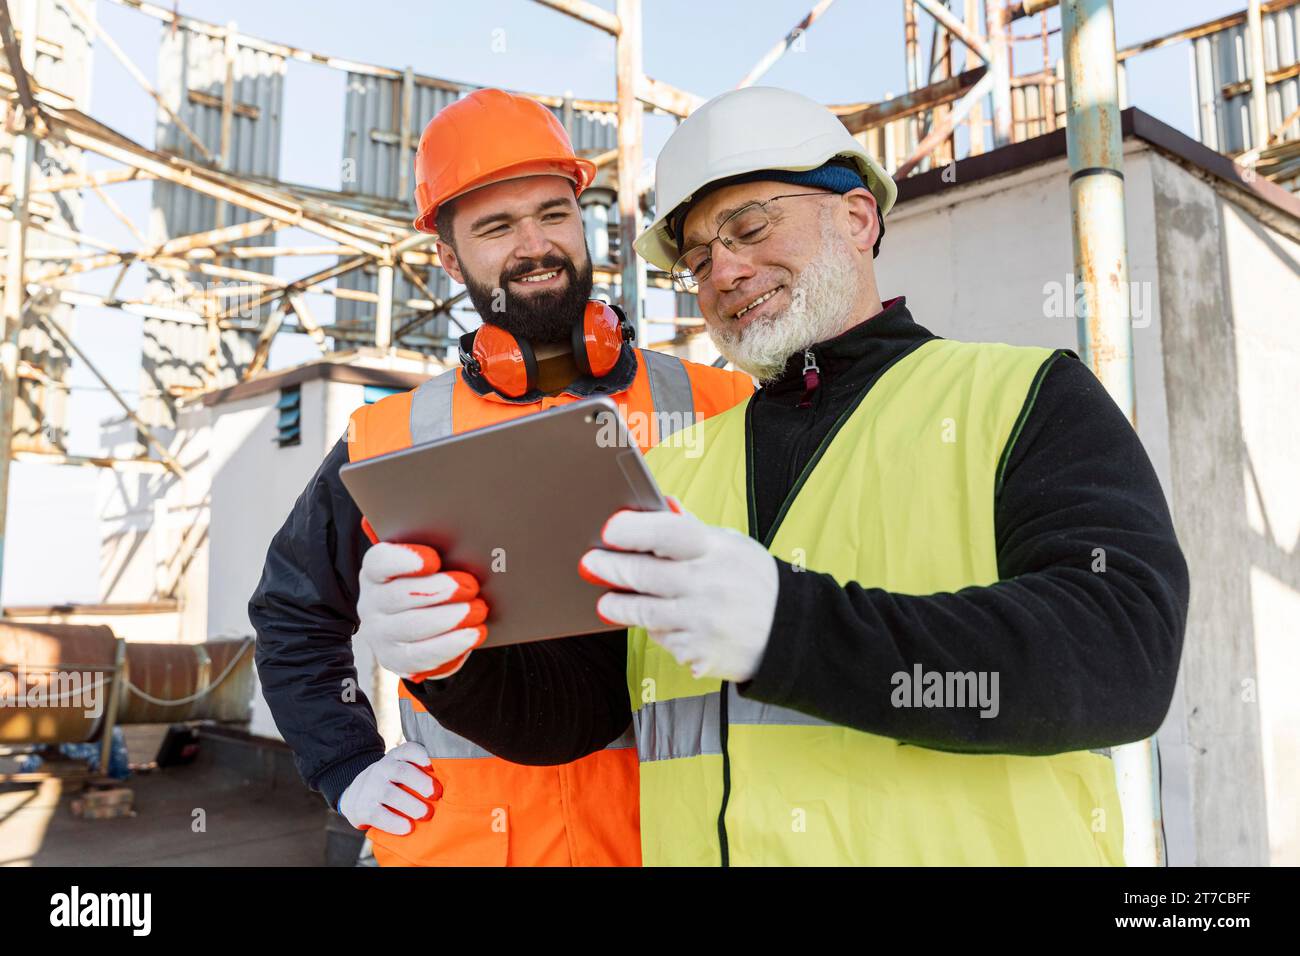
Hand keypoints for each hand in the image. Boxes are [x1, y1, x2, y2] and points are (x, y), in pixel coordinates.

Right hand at [338, 742, 442, 834]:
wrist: (356, 794)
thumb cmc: (393, 782)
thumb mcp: (403, 769)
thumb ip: (423, 771)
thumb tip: (458, 782)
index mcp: (397, 757)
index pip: (409, 750)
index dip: (422, 755)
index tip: (434, 765)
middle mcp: (383, 768)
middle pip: (401, 771)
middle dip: (420, 782)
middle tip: (436, 794)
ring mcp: (371, 788)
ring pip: (390, 794)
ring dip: (410, 804)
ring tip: (426, 814)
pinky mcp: (363, 808)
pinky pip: (378, 815)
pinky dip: (394, 822)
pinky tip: (408, 828)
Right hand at [356, 541, 487, 680]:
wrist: (417, 624)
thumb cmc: (428, 584)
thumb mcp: (429, 567)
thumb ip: (440, 555)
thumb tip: (467, 549)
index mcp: (375, 572)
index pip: (379, 561)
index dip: (405, 560)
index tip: (434, 559)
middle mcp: (371, 602)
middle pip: (399, 595)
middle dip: (439, 590)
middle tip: (471, 586)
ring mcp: (379, 633)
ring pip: (412, 627)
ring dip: (449, 619)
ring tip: (477, 611)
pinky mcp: (393, 659)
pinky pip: (420, 656)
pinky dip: (450, 645)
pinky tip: (473, 634)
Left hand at [578, 499, 778, 681]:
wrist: (789, 633)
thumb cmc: (752, 582)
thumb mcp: (731, 546)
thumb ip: (691, 530)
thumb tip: (661, 505)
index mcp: (716, 550)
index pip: (668, 533)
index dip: (635, 529)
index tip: (610, 529)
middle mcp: (709, 586)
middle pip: (646, 575)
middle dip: (611, 568)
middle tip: (590, 564)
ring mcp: (703, 622)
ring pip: (645, 613)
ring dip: (619, 605)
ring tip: (606, 601)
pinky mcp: (698, 653)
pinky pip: (663, 639)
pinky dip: (656, 630)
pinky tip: (659, 622)